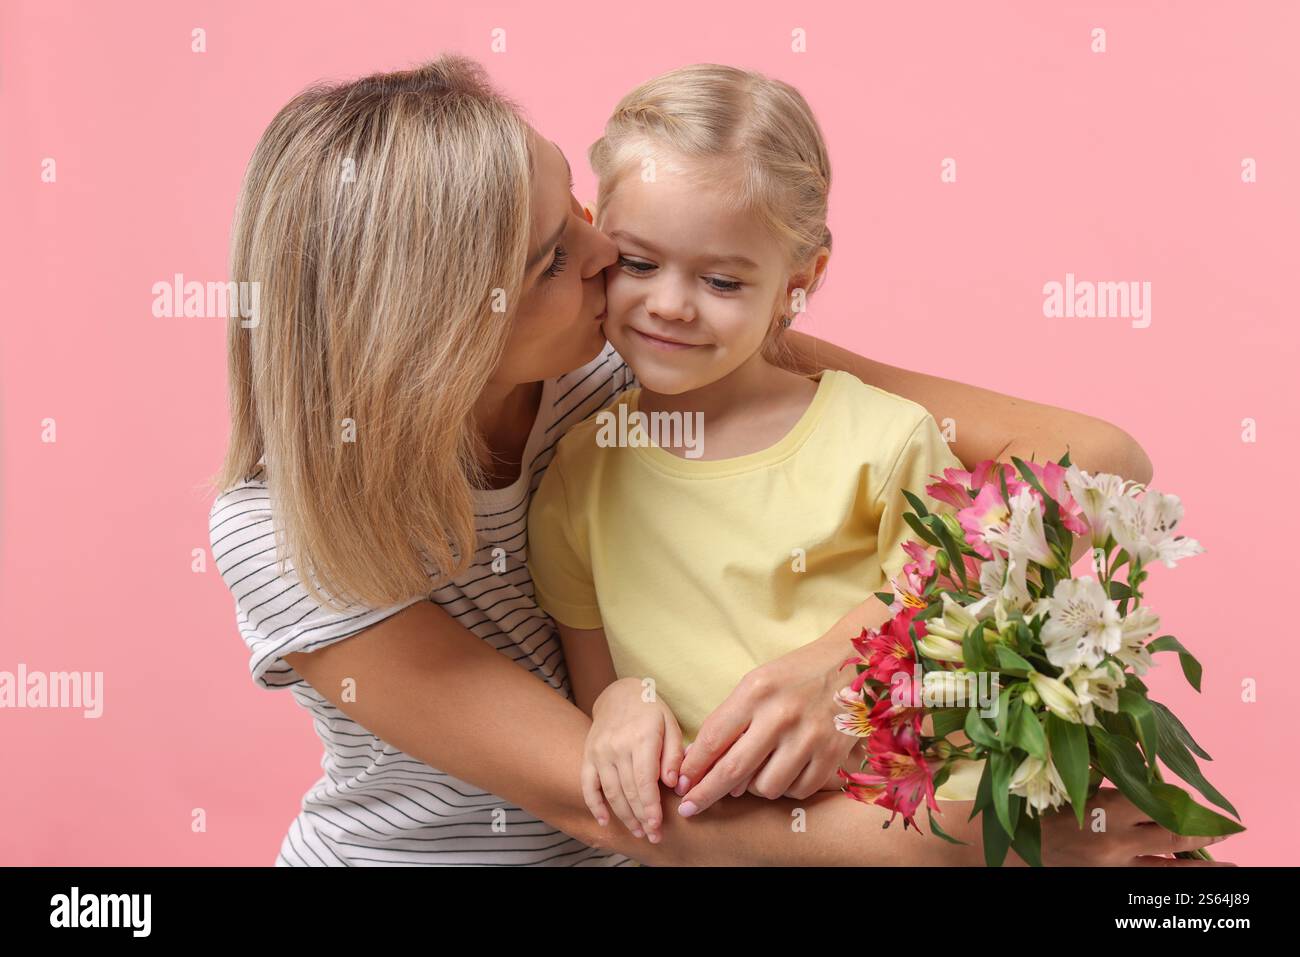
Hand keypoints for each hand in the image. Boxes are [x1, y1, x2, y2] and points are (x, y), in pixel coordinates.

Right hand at [583, 677, 683, 843]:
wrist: (619, 693)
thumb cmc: (651, 710)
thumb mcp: (670, 724)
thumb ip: (674, 754)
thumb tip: (673, 784)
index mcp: (641, 737)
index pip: (644, 781)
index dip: (651, 807)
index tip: (657, 826)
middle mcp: (617, 746)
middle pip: (628, 791)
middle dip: (641, 817)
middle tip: (652, 836)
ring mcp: (599, 751)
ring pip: (610, 792)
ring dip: (624, 816)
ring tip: (637, 831)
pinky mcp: (588, 755)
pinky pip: (588, 785)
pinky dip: (594, 805)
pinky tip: (604, 820)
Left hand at [674, 627, 865, 816]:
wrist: (852, 665)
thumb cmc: (795, 675)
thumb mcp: (757, 683)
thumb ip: (730, 719)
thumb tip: (699, 761)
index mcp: (757, 691)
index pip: (714, 739)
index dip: (693, 767)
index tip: (680, 785)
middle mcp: (782, 715)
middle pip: (733, 770)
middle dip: (706, 794)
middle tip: (689, 808)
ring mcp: (809, 738)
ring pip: (766, 787)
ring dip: (752, 788)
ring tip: (754, 773)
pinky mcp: (832, 755)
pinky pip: (797, 791)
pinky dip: (784, 788)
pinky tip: (783, 771)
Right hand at [1033, 787, 1234, 865]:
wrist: (1018, 848)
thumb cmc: (1041, 809)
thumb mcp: (1073, 786)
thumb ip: (1108, 780)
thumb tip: (1144, 771)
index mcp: (1106, 810)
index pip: (1159, 803)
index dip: (1181, 802)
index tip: (1193, 799)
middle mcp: (1117, 842)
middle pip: (1173, 836)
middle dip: (1203, 832)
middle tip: (1227, 829)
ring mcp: (1116, 867)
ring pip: (1170, 869)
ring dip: (1201, 866)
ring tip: (1232, 867)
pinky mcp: (1111, 880)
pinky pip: (1149, 879)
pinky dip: (1171, 874)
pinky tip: (1188, 873)